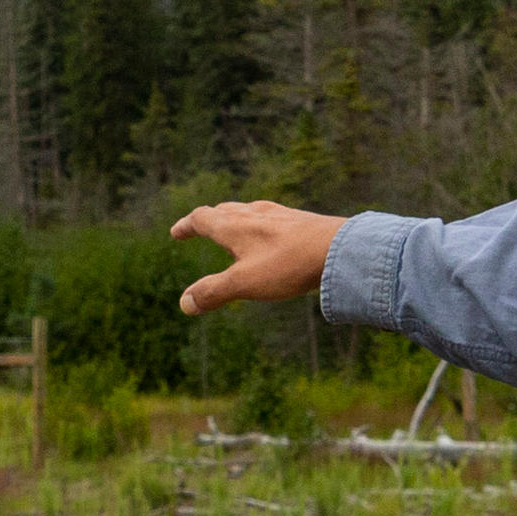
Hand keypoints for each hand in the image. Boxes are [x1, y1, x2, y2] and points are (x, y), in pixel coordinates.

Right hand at [169, 202, 344, 315]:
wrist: (340, 248)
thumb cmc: (289, 264)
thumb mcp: (245, 283)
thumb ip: (213, 292)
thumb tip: (184, 304)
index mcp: (234, 226)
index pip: (202, 219)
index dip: (186, 226)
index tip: (176, 233)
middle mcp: (254, 214)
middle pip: (224, 211)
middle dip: (208, 220)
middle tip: (199, 227)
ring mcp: (280, 215)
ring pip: (249, 211)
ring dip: (235, 218)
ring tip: (234, 227)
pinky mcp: (301, 221)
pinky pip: (273, 218)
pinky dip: (261, 224)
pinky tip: (274, 234)